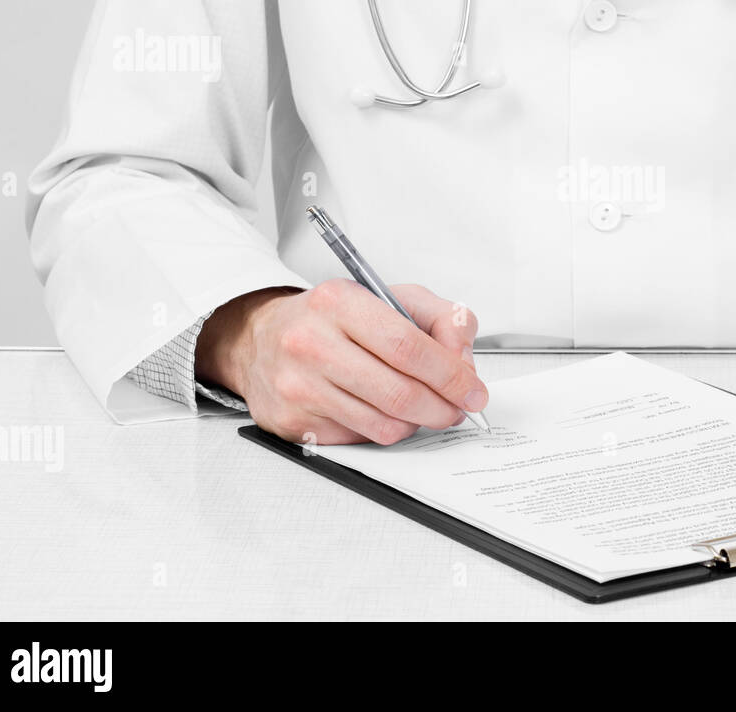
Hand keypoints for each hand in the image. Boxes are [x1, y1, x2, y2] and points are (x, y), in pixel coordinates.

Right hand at [195, 280, 486, 444]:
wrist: (262, 339)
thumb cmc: (333, 318)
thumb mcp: (391, 297)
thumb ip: (441, 319)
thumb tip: (464, 361)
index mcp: (339, 302)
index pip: (408, 347)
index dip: (451, 376)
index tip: (474, 391)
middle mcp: (311, 343)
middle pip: (399, 392)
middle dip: (443, 407)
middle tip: (458, 408)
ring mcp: (297, 386)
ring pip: (383, 424)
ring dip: (417, 422)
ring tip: (423, 408)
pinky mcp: (291, 422)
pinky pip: (360, 439)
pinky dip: (384, 429)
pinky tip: (382, 410)